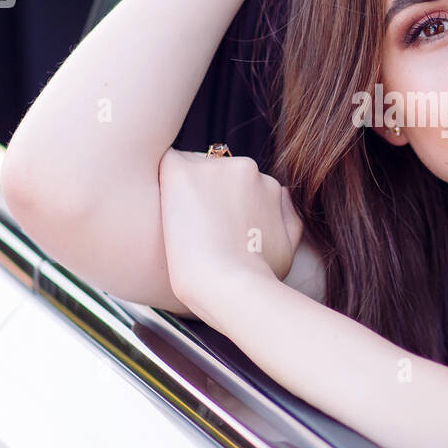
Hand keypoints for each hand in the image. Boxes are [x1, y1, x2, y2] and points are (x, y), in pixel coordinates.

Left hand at [157, 147, 304, 315]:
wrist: (226, 284)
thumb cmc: (256, 276)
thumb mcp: (287, 247)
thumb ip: (288, 218)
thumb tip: (280, 198)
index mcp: (269, 185)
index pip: (244, 183)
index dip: (226, 204)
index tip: (216, 227)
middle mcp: (245, 168)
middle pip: (219, 171)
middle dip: (208, 192)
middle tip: (197, 226)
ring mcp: (213, 167)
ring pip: (193, 168)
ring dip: (186, 189)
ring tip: (179, 224)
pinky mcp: (181, 171)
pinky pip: (167, 164)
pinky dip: (162, 181)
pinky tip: (160, 205)